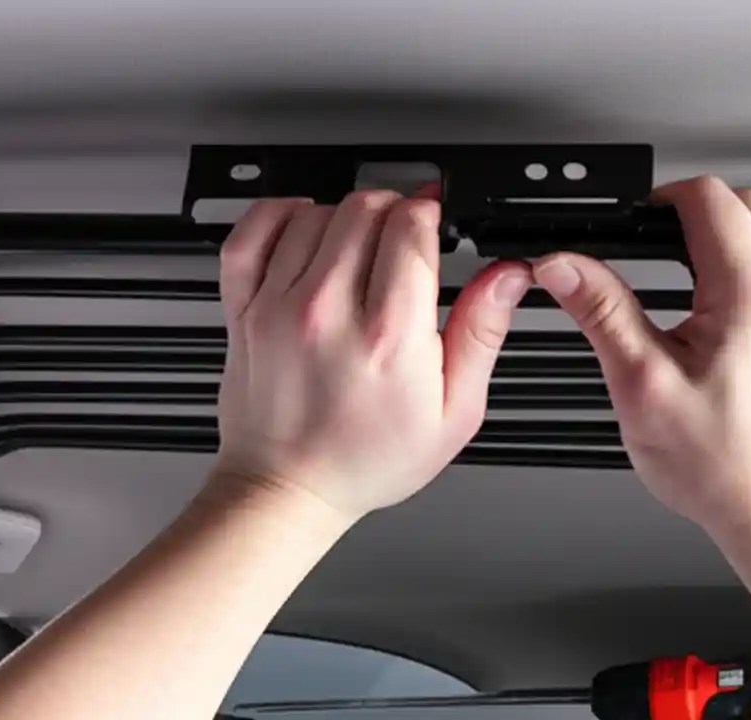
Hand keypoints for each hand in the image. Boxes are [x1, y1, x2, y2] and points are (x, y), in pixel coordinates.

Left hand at [213, 189, 531, 520]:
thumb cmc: (366, 459)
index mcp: (389, 336)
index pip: (411, 227)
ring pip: (317, 213)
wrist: (289, 488)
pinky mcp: (242, 308)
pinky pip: (253, 233)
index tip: (435, 218)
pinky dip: (280, 215)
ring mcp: (278, 306)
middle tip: (402, 239)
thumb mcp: (454, 412)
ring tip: (359, 249)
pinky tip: (304, 227)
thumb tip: (508, 276)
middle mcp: (329, 312)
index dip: (430, 211)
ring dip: (345, 216)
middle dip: (393, 210)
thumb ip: (482, 333)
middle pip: (365, 208)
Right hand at [532, 176, 750, 528]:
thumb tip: (563, 264)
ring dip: (726, 237)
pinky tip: (715, 308)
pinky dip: (750, 264)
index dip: (659, 203)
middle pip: (745, 202)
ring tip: (685, 285)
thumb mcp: (640, 382)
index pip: (709, 197)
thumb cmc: (721, 463)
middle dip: (691, 218)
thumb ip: (600, 309)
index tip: (632, 228)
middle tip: (650, 260)